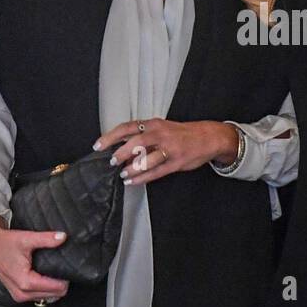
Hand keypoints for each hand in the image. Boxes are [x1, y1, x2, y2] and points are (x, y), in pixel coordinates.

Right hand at [0, 215, 69, 304]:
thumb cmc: (6, 243)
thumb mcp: (26, 238)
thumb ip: (46, 239)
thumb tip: (63, 237)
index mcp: (25, 282)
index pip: (56, 288)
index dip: (65, 278)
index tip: (68, 266)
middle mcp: (22, 293)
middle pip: (55, 294)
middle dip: (61, 282)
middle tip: (63, 267)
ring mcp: (19, 296)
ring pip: (48, 297)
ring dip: (54, 286)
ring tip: (55, 270)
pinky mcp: (19, 295)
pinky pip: (39, 296)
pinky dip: (46, 288)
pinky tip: (47, 276)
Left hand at [94, 118, 236, 185]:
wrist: (208, 137)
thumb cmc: (181, 133)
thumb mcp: (161, 127)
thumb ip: (142, 136)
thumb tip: (121, 148)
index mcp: (154, 124)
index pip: (127, 127)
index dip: (111, 136)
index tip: (98, 145)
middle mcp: (161, 134)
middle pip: (136, 142)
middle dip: (121, 153)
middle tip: (112, 161)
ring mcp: (169, 149)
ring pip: (146, 159)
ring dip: (132, 168)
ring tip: (123, 174)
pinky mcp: (176, 163)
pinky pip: (156, 172)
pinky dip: (142, 178)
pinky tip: (133, 181)